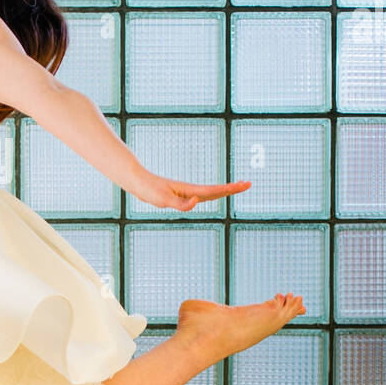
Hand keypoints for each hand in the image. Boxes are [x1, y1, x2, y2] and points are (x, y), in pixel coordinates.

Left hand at [127, 171, 251, 211]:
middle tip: (248, 184)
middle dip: (232, 188)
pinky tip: (213, 195)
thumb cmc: (149, 189)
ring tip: (237, 187)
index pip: (214, 190)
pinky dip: (211, 194)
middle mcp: (190, 190)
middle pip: (216, 190)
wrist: (137, 181)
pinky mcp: (180, 195)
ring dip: (224, 190)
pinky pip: (200, 196)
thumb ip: (180, 203)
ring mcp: (186, 192)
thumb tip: (196, 202)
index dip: (230, 189)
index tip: (245, 184)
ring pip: (210, 192)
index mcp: (190, 190)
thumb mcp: (163, 199)